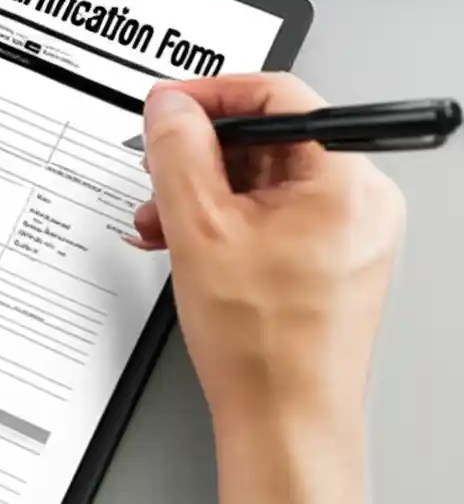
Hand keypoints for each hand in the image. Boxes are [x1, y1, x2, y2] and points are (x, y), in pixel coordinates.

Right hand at [129, 74, 404, 503]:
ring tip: (162, 221)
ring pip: (261, 181)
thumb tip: (170, 107)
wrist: (282, 419)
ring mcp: (346, 231)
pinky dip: (222, 221)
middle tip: (156, 171)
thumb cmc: (264, 345)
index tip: (168, 107)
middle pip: (266, 141)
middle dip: (197, 158)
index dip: (211, 95)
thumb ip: (178, 152)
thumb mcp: (200, 228)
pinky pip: (269, 214)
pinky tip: (184, 241)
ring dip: (201, 193)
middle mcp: (359, 200)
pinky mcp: (328, 256)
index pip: (279, 96)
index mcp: (346, 181)